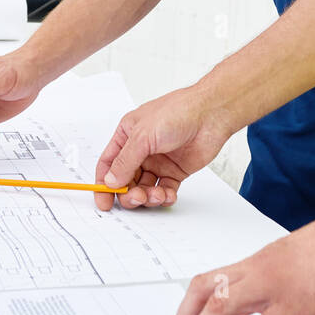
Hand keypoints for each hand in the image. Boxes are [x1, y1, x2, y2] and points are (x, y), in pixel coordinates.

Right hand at [94, 86, 231, 211]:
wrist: (211, 114)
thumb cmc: (177, 112)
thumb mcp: (143, 136)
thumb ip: (125, 161)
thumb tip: (110, 182)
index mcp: (127, 135)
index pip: (108, 164)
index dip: (103, 184)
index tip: (104, 202)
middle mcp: (141, 150)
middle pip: (126, 181)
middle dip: (129, 193)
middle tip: (137, 197)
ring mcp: (158, 161)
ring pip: (144, 188)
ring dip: (148, 196)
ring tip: (157, 194)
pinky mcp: (175, 171)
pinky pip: (164, 190)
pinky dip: (164, 196)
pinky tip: (168, 194)